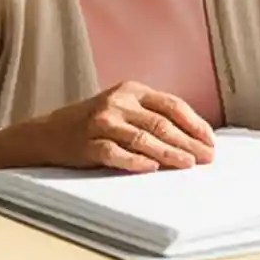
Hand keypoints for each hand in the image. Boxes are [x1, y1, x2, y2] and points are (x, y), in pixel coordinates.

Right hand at [0, 81, 216, 177]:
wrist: (49, 133)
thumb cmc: (96, 122)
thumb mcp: (125, 108)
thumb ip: (153, 116)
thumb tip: (195, 138)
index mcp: (132, 90)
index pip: (172, 105)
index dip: (194, 124)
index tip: (211, 141)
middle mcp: (118, 102)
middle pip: (161, 124)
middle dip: (188, 142)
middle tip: (207, 158)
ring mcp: (101, 123)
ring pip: (142, 138)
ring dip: (168, 153)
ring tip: (188, 165)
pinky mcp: (86, 144)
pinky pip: (114, 154)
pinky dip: (133, 161)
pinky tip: (150, 169)